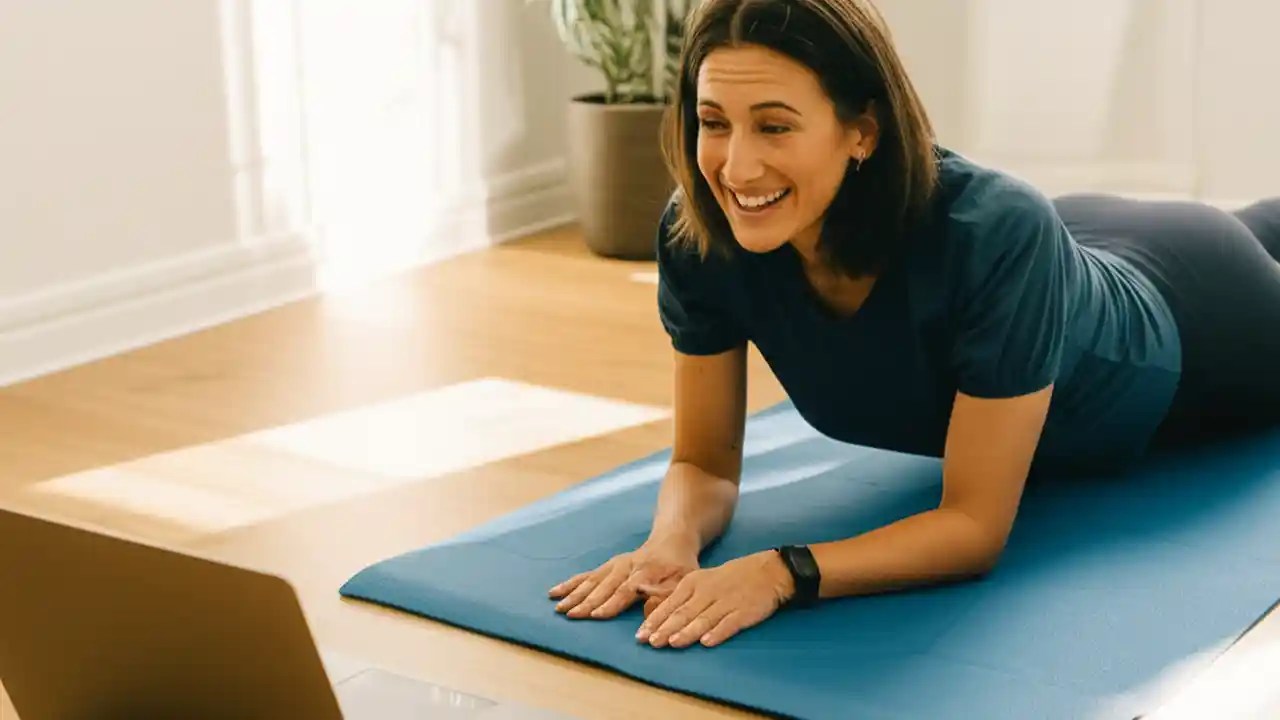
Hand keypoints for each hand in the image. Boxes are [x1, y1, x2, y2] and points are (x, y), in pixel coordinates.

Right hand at [548, 533, 700, 619]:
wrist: (672, 541)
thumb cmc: (680, 567)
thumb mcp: (683, 581)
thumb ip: (666, 596)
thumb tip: (648, 613)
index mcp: (645, 571)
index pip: (625, 590)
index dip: (611, 603)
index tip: (596, 615)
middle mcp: (626, 567)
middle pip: (604, 586)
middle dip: (586, 601)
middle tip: (571, 614)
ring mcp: (614, 565)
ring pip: (591, 580)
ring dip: (575, 594)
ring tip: (558, 607)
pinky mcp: (607, 566)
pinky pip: (586, 576)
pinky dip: (570, 584)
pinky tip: (555, 592)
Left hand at [636, 550, 794, 648]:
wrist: (768, 571)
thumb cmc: (731, 579)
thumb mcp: (703, 580)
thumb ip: (683, 597)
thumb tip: (659, 616)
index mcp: (694, 583)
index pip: (670, 604)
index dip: (654, 620)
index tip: (639, 635)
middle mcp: (707, 592)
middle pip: (682, 613)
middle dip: (664, 629)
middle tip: (649, 642)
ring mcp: (726, 602)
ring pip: (702, 619)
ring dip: (687, 632)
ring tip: (672, 643)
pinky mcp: (744, 612)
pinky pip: (729, 623)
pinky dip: (717, 633)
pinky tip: (707, 643)